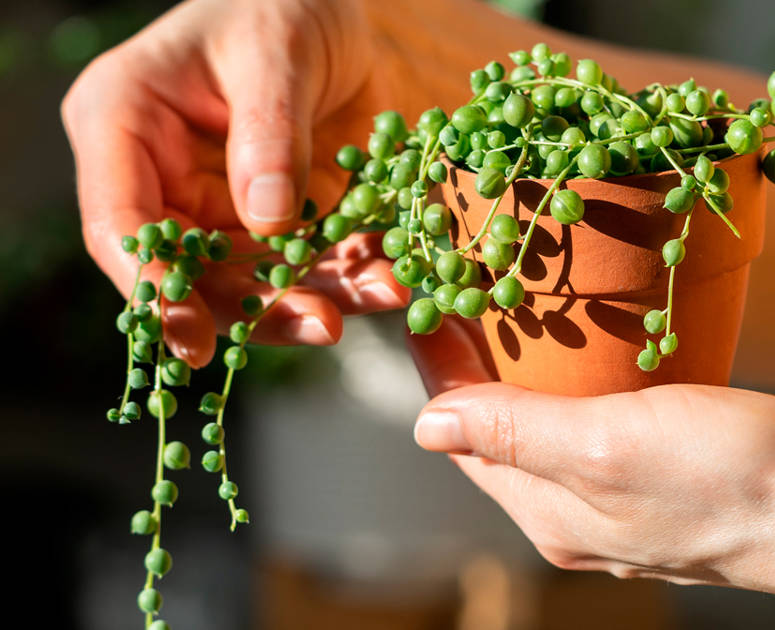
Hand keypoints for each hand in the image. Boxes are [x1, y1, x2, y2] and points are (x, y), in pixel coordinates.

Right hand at [62, 0, 407, 366]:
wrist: (336, 4)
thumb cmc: (282, 2)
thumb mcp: (275, 54)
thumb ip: (269, 132)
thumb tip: (267, 220)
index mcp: (124, 126)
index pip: (120, 225)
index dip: (154, 287)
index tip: (196, 335)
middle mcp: (165, 176)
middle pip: (194, 269)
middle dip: (258, 306)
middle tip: (323, 324)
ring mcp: (223, 202)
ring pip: (258, 278)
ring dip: (318, 296)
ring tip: (379, 294)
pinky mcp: (278, 215)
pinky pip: (310, 261)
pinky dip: (351, 273)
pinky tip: (393, 277)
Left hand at [407, 319, 774, 605]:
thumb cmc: (734, 477)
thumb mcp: (607, 447)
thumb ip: (515, 433)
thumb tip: (425, 427)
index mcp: (560, 514)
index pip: (472, 439)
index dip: (443, 369)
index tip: (428, 295)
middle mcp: (598, 505)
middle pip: (518, 425)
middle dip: (492, 358)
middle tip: (479, 274)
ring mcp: (650, 479)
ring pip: (577, 411)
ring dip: (553, 356)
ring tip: (535, 283)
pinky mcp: (697, 449)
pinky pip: (633, 401)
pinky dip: (613, 361)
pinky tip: (618, 316)